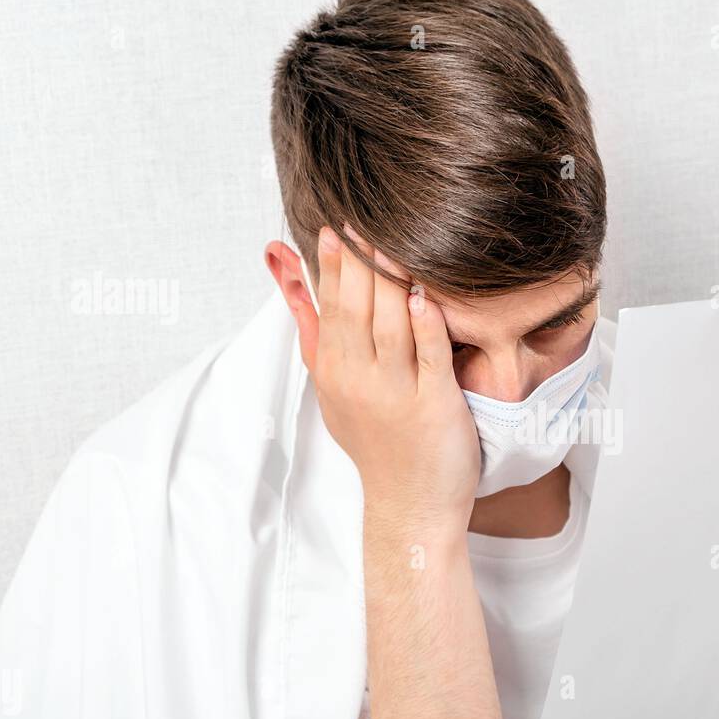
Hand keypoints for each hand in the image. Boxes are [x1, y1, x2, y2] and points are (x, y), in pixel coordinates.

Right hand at [295, 226, 478, 529]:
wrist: (410, 505)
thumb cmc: (374, 440)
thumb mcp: (330, 384)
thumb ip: (312, 325)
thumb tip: (283, 264)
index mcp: (334, 370)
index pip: (332, 305)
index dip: (335, 262)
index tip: (338, 222)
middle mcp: (359, 379)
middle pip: (357, 307)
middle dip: (361, 259)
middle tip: (370, 213)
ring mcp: (396, 394)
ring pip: (390, 324)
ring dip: (392, 279)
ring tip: (399, 236)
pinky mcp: (435, 407)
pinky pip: (430, 359)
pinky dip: (427, 326)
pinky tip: (425, 294)